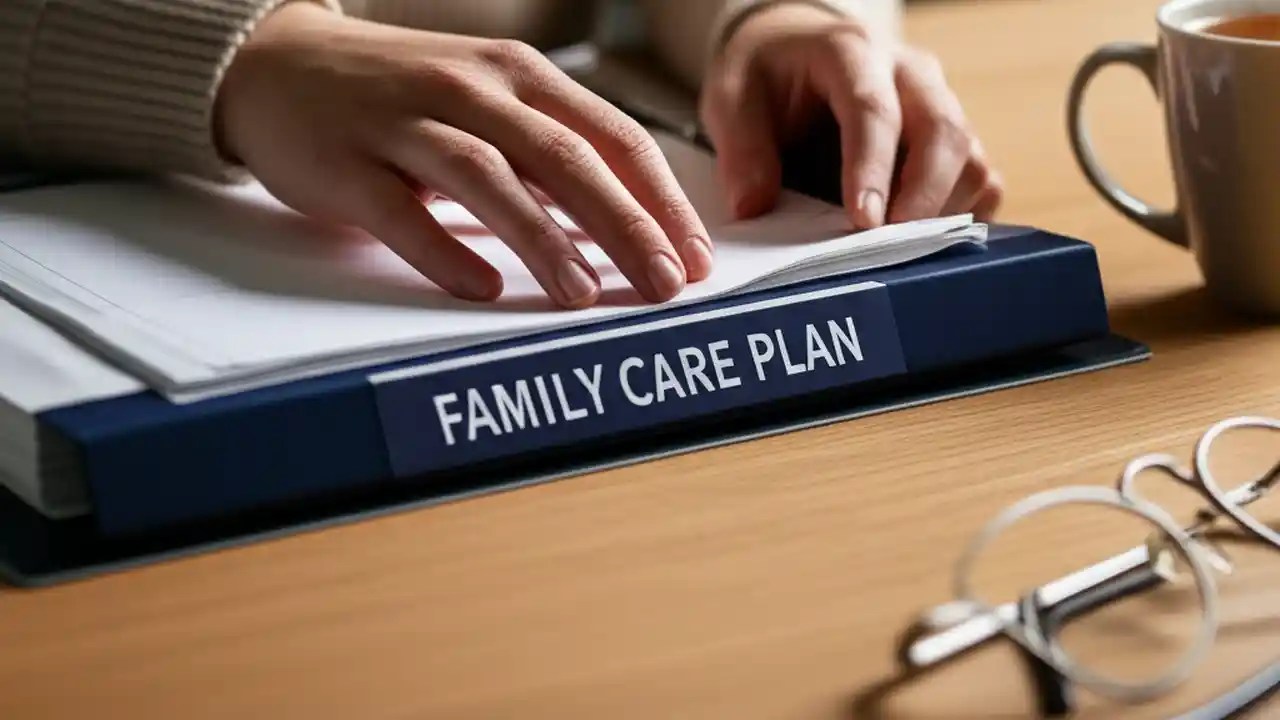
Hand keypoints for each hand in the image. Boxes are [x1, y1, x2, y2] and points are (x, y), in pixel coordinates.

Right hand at [215, 2, 711, 307]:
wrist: (278, 61)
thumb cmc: (400, 90)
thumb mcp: (488, 96)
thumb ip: (550, 147)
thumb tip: (630, 218)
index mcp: (519, 75)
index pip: (612, 136)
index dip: (661, 199)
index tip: (695, 256)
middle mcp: (472, 91)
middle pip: (565, 160)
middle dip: (625, 225)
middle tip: (665, 285)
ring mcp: (406, 124)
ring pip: (491, 179)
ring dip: (544, 241)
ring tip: (585, 295)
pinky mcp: (348, 164)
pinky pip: (401, 212)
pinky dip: (444, 251)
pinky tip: (480, 288)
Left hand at [700, 3, 1001, 226]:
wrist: (797, 46)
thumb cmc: (767, 75)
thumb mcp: (731, 97)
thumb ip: (741, 150)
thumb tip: (753, 208)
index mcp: (851, 52)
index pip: (873, 109)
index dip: (873, 169)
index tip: (863, 222)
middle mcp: (909, 73)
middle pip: (944, 131)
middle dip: (924, 197)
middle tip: (889, 247)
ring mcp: (939, 103)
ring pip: (972, 158)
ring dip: (943, 211)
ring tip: (898, 250)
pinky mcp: (953, 136)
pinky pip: (982, 179)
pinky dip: (962, 214)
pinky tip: (921, 241)